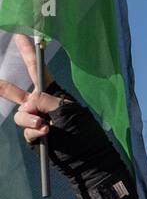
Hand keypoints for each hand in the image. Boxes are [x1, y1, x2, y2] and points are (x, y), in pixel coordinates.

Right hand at [0, 34, 137, 198]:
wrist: (88, 162)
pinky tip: (46, 134)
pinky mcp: (34, 136)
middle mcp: (43, 106)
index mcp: (56, 95)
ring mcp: (37, 121)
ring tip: (46, 126)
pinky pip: (25, 129)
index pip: (39, 72)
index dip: (30, 55)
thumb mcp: (69, 112)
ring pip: (19, 114)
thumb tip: (27, 104)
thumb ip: (46, 102)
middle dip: (5, 88)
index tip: (22, 35)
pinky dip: (33, 131)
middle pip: (19, 92)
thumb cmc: (86, 135)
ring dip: (29, 118)